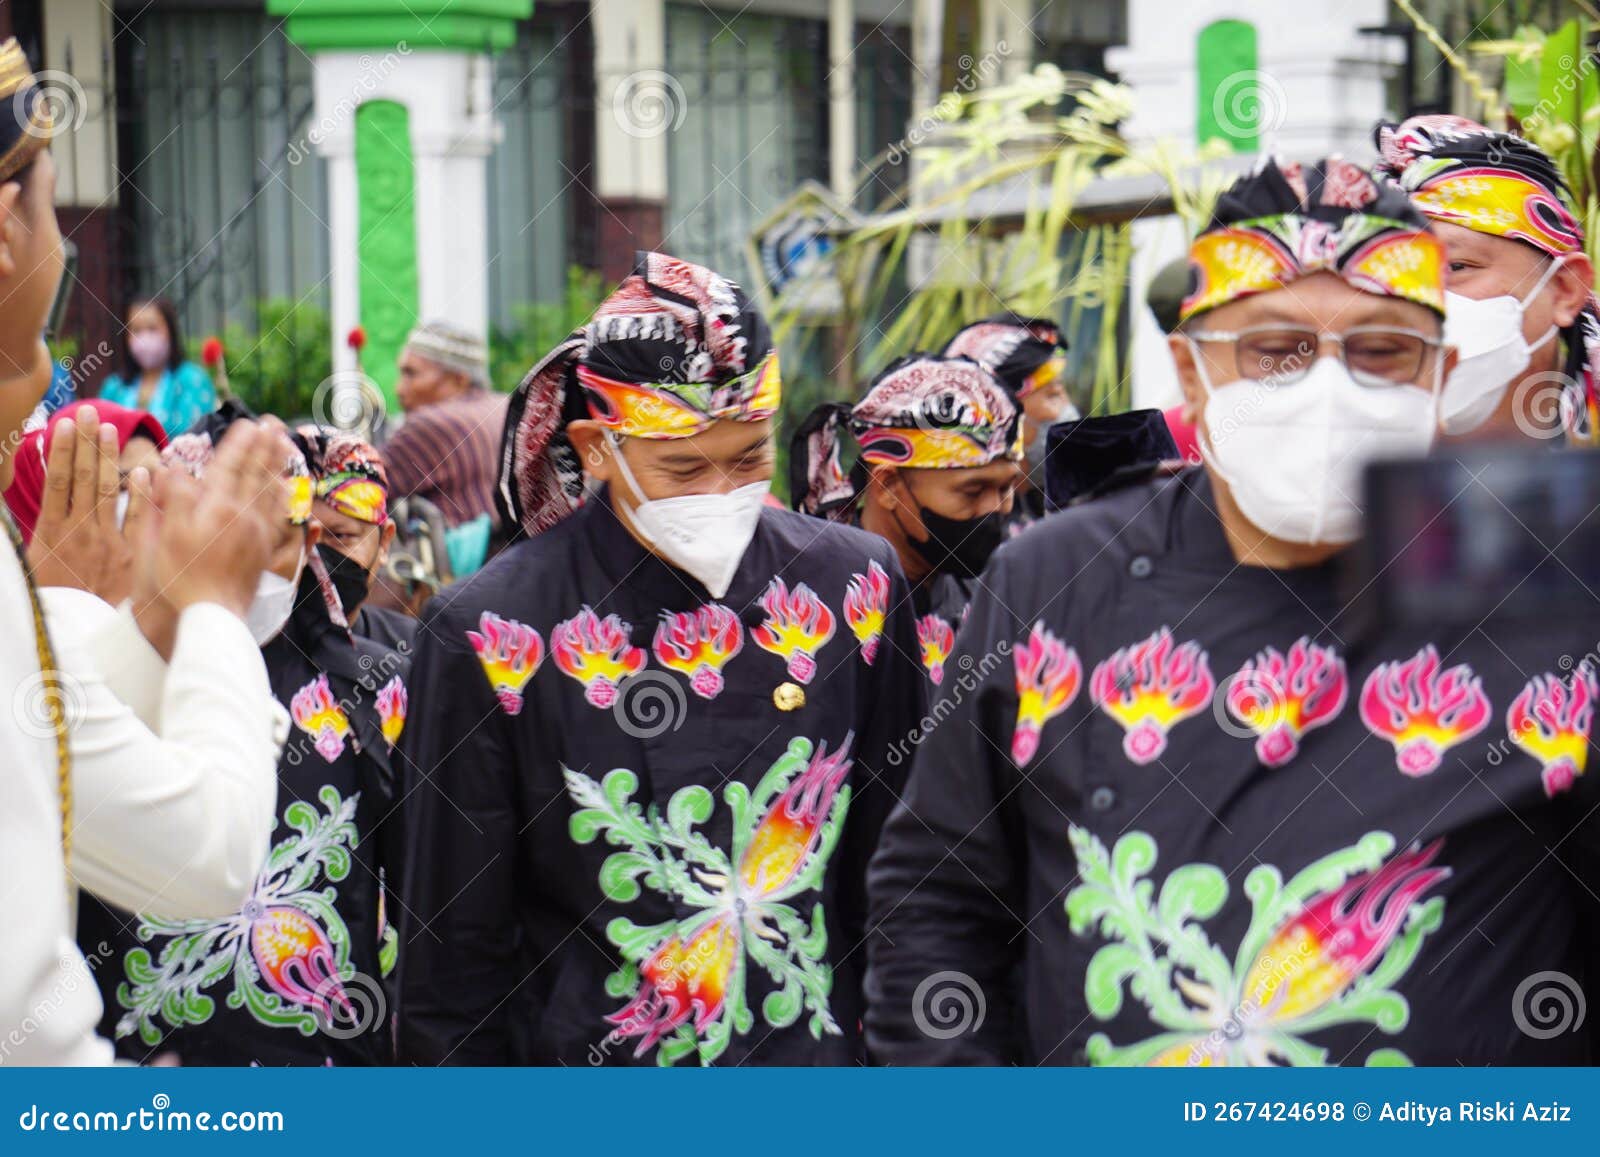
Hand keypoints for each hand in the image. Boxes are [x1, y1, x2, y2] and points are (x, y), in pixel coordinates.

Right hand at [27, 407, 134, 602]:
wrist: (77, 637)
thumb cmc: (54, 603)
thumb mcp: (36, 565)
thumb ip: (41, 536)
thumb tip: (37, 503)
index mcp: (50, 530)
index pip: (57, 479)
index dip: (62, 449)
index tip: (63, 424)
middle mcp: (78, 530)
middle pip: (82, 477)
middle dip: (85, 442)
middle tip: (87, 411)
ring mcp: (106, 540)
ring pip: (106, 491)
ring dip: (108, 458)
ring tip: (109, 428)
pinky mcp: (130, 555)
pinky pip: (137, 519)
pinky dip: (140, 494)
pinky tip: (143, 471)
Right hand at [133, 420, 284, 651]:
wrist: (211, 615)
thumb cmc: (180, 577)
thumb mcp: (164, 536)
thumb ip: (172, 498)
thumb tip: (173, 467)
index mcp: (216, 509)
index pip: (230, 467)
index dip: (239, 443)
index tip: (248, 423)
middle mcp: (242, 516)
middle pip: (256, 473)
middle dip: (264, 446)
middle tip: (274, 423)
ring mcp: (258, 533)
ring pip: (271, 490)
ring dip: (277, 464)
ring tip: (284, 443)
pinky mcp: (264, 550)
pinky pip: (280, 516)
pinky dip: (285, 496)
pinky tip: (289, 487)